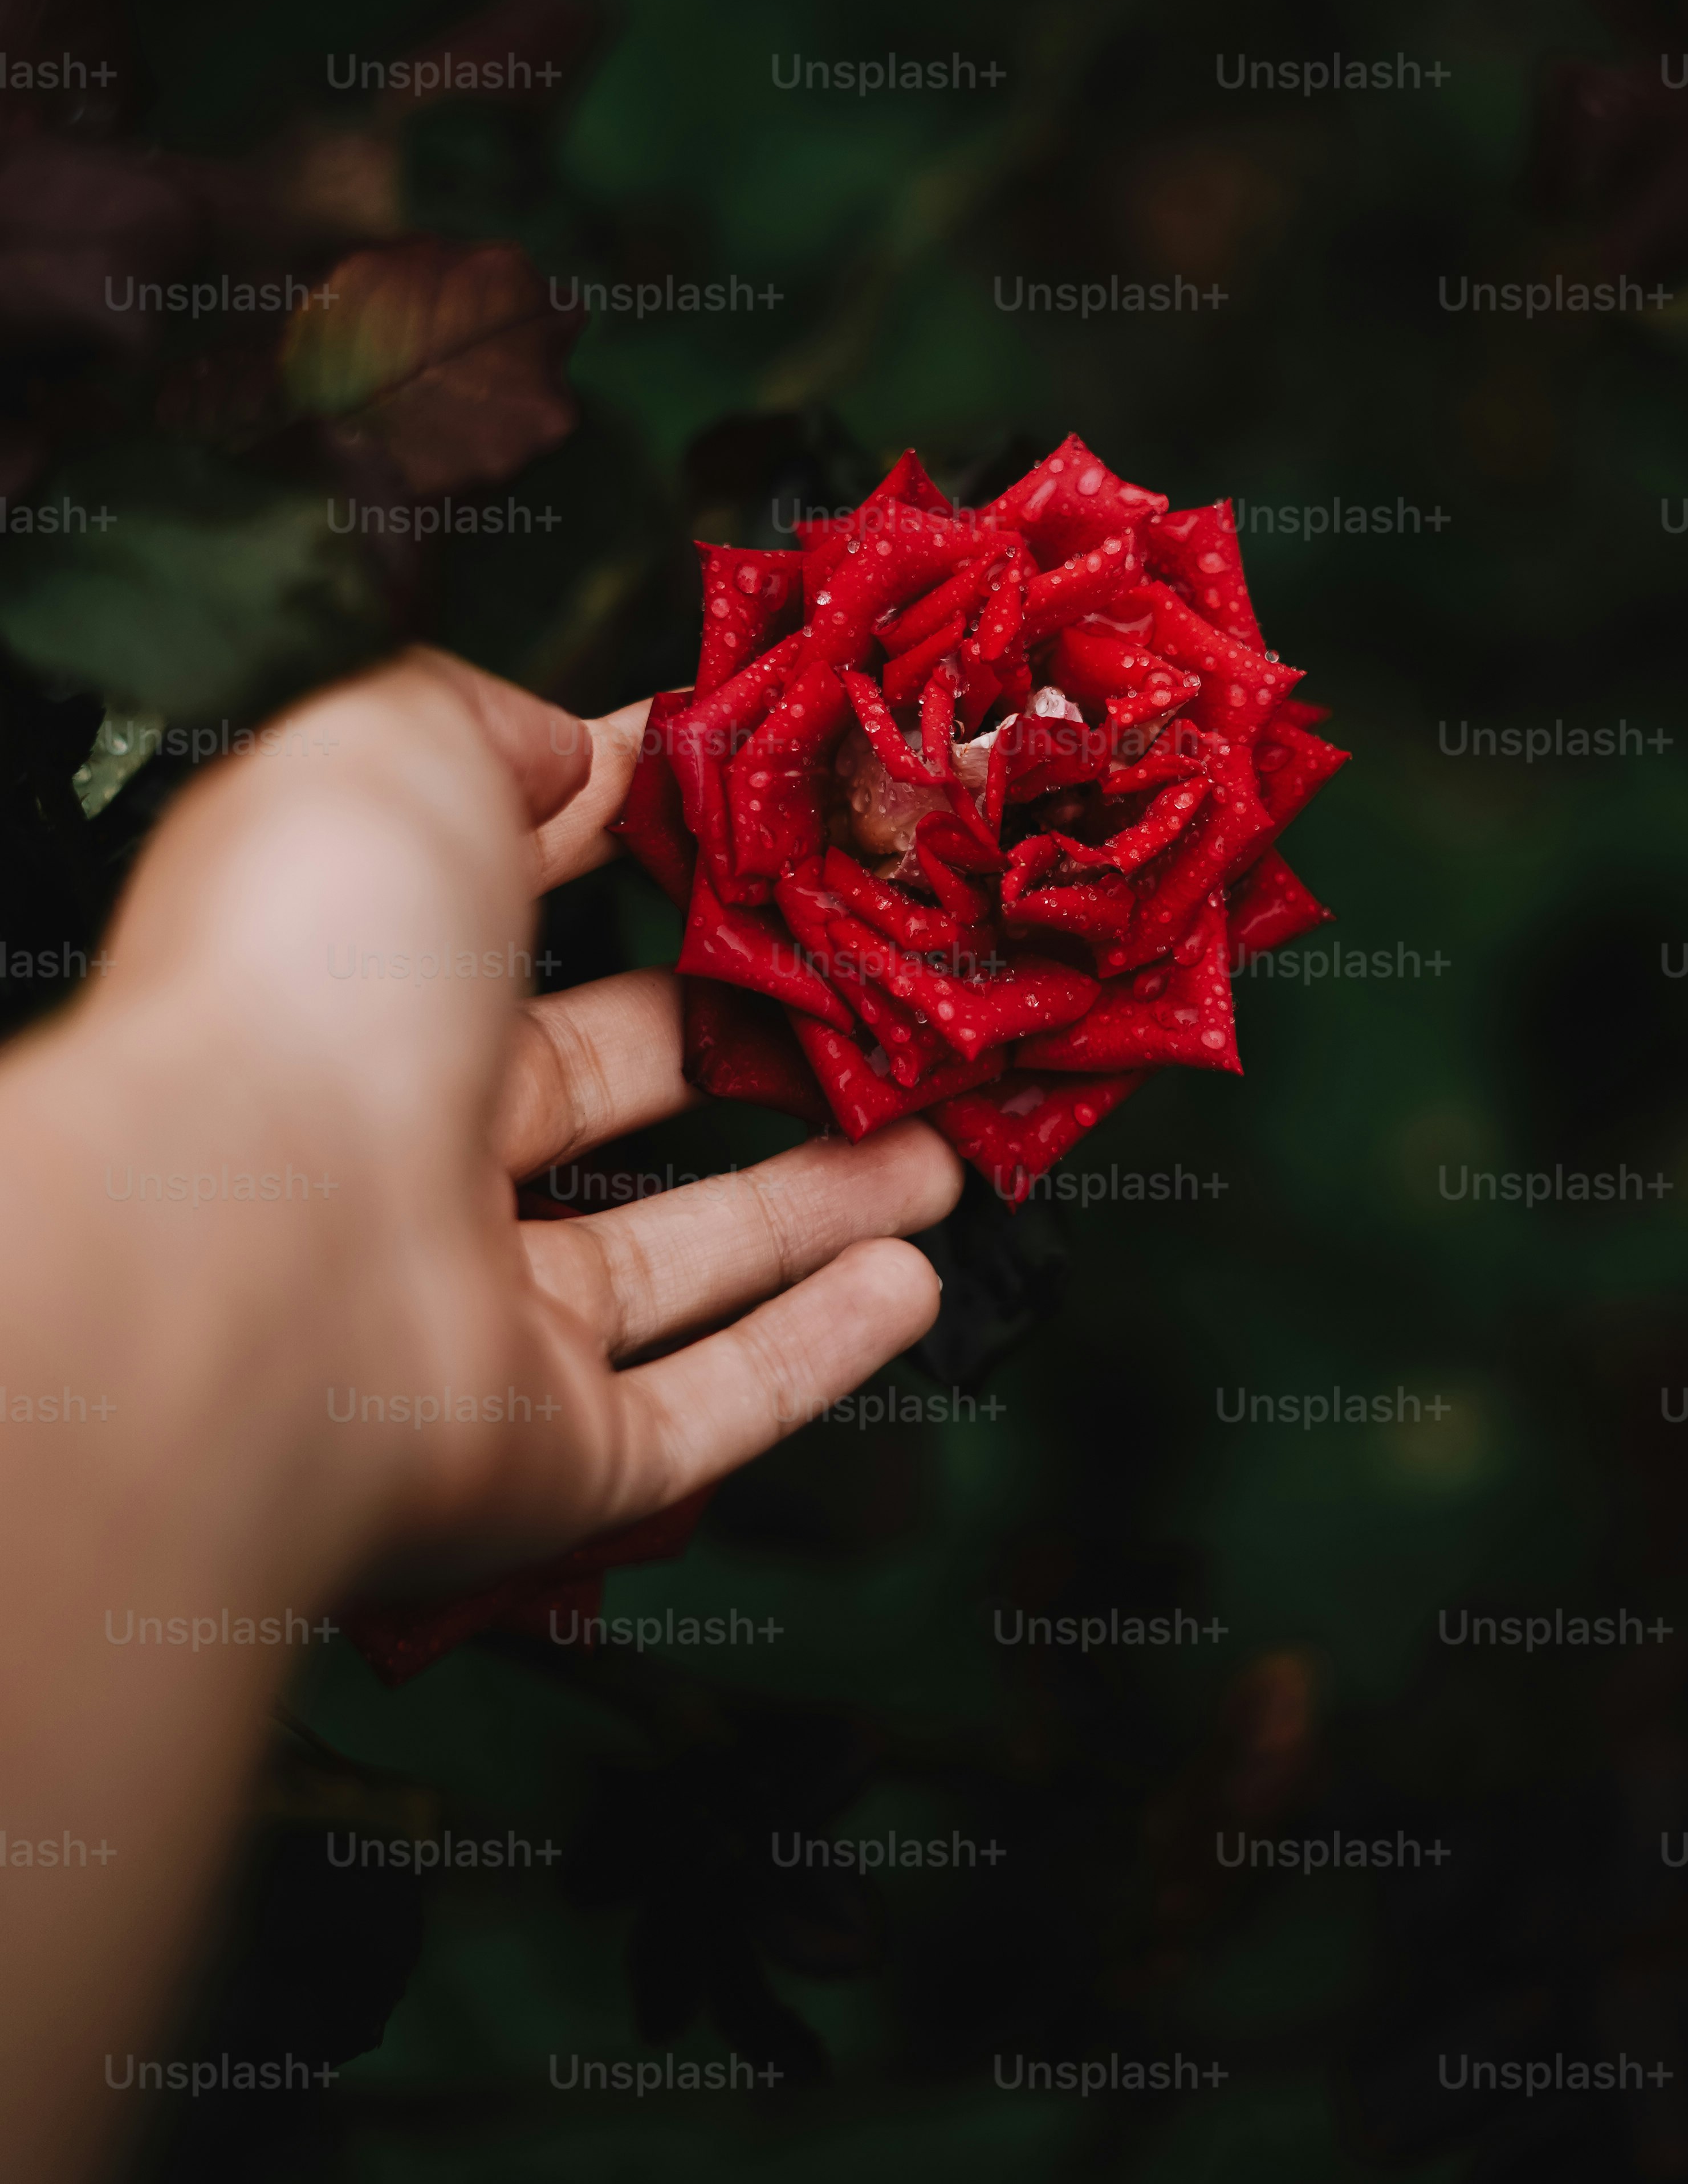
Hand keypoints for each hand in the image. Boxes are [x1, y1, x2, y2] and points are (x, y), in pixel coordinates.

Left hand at [26, 649, 964, 1596]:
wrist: (245, 1252)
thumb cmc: (303, 983)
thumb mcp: (396, 757)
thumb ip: (495, 729)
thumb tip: (580, 750)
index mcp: (364, 982)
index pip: (525, 910)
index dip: (650, 858)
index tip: (784, 828)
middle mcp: (407, 1150)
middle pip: (613, 1093)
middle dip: (759, 1046)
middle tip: (889, 1005)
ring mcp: (475, 1313)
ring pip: (677, 1260)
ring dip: (821, 1204)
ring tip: (945, 1150)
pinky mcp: (543, 1454)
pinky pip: (701, 1409)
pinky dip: (815, 1354)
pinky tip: (912, 1287)